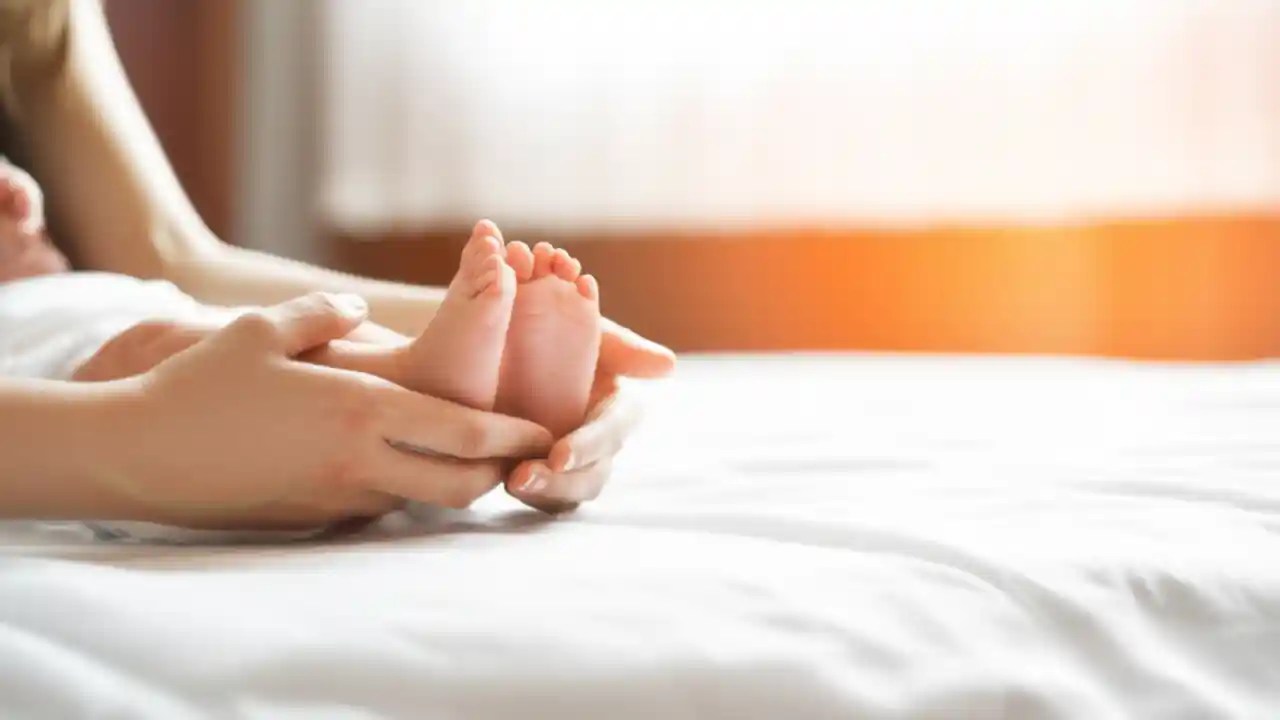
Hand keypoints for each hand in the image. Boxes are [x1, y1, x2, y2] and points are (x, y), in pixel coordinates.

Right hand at [75, 309, 674, 514]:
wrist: (139, 453)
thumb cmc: (201, 384)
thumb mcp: (263, 328)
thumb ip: (324, 313)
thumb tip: (359, 309)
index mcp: (362, 408)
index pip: (465, 432)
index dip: (514, 436)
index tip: (546, 431)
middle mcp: (360, 460)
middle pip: (460, 484)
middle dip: (499, 473)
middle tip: (520, 455)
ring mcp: (338, 496)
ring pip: (422, 498)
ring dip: (450, 481)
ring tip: (467, 454)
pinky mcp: (314, 517)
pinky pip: (378, 506)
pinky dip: (401, 488)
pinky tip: (393, 461)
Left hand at [501, 320, 672, 511]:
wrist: (492, 343)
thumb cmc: (542, 325)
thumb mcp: (579, 328)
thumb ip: (620, 345)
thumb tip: (669, 365)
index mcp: (614, 400)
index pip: (617, 426)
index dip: (592, 443)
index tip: (559, 455)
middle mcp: (599, 435)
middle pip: (597, 470)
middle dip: (565, 479)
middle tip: (522, 477)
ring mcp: (574, 459)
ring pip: (574, 491)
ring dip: (547, 491)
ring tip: (509, 481)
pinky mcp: (547, 475)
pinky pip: (548, 499)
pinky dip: (532, 497)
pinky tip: (501, 482)